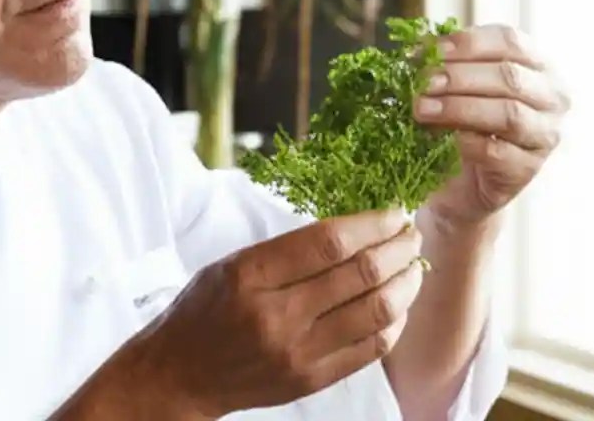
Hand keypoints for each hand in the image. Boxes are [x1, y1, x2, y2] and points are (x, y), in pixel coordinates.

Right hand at [127, 210, 422, 418]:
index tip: (394, 213)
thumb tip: (352, 231)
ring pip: (376, 311)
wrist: (180, 375)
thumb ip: (285, 251)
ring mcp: (297, 352)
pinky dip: (394, 322)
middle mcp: (276, 314)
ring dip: (405, 284)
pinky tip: (398, 305)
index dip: (372, 224)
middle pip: (360, 274)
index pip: (328, 242)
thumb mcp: (230, 266)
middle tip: (411, 234)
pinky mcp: (311, 380)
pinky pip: (371, 349)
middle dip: (398, 248)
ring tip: (413, 267)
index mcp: (250, 275)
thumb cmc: (202, 311)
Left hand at [416, 24, 570, 228]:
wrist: (462, 180)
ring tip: (422, 109)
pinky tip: (441, 139)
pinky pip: (497, 152)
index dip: (469, 43)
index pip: (510, 41)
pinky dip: (465, 142)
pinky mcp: (527, 169)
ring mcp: (544, 134)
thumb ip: (445, 65)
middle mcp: (551, 97)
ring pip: (509, 114)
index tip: (430, 51)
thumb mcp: (455, 86)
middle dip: (459, 77)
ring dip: (459, 108)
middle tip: (422, 82)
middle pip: (509, 76)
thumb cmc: (461, 121)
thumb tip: (419, 52)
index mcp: (535, 65)